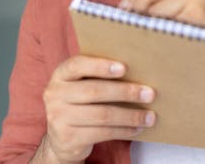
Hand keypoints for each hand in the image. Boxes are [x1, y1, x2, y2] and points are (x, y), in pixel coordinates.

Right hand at [39, 55, 156, 162]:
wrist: (61, 138)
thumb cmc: (79, 104)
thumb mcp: (80, 86)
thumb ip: (97, 77)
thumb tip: (137, 72)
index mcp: (60, 75)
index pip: (77, 65)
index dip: (100, 66)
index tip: (124, 68)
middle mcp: (54, 94)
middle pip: (95, 91)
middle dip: (126, 92)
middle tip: (149, 94)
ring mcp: (58, 117)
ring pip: (102, 115)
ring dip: (130, 115)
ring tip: (149, 116)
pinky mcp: (68, 138)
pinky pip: (103, 133)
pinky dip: (124, 131)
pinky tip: (137, 128)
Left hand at [120, 0, 204, 75]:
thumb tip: (122, 4)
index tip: (129, 13)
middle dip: (133, 9)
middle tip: (131, 29)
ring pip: (151, 5)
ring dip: (143, 24)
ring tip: (147, 37)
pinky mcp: (199, 8)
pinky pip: (162, 20)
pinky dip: (156, 33)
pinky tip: (160, 43)